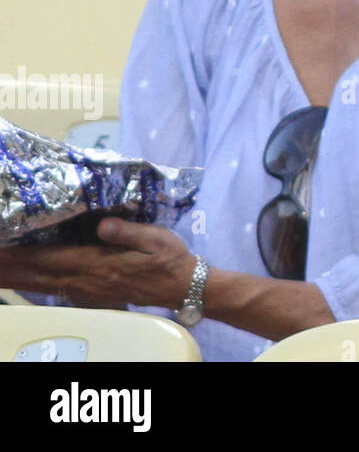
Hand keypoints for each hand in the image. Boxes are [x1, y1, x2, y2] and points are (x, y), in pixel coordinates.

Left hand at [0, 219, 193, 310]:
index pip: (53, 259)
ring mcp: (87, 291)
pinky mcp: (91, 295)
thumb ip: (128, 231)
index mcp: (99, 263)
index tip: (3, 248)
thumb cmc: (170, 258)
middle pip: (40, 275)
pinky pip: (55, 290)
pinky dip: (34, 285)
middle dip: (12, 267)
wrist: (181, 286)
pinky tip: (25, 282)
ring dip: (18, 278)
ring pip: (44, 284)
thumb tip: (102, 224)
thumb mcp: (157, 239)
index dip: (25, 255)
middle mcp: (87, 280)